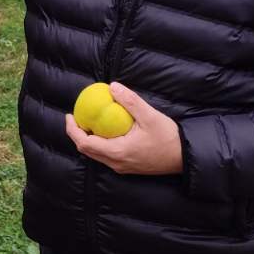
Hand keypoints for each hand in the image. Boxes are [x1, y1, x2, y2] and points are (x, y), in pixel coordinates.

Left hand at [63, 81, 183, 174]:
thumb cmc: (168, 138)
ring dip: (88, 139)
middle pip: (87, 150)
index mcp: (117, 152)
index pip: (85, 143)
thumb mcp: (149, 116)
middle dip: (77, 134)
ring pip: (96, 155)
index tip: (70, 115)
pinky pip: (106, 156)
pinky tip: (105, 130)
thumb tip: (112, 87)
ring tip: (89, 122)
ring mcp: (121, 167)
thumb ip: (130, 101)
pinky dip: (99, 143)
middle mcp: (116, 163)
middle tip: (76, 117)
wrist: (184, 157)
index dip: (72, 130)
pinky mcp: (127, 166)